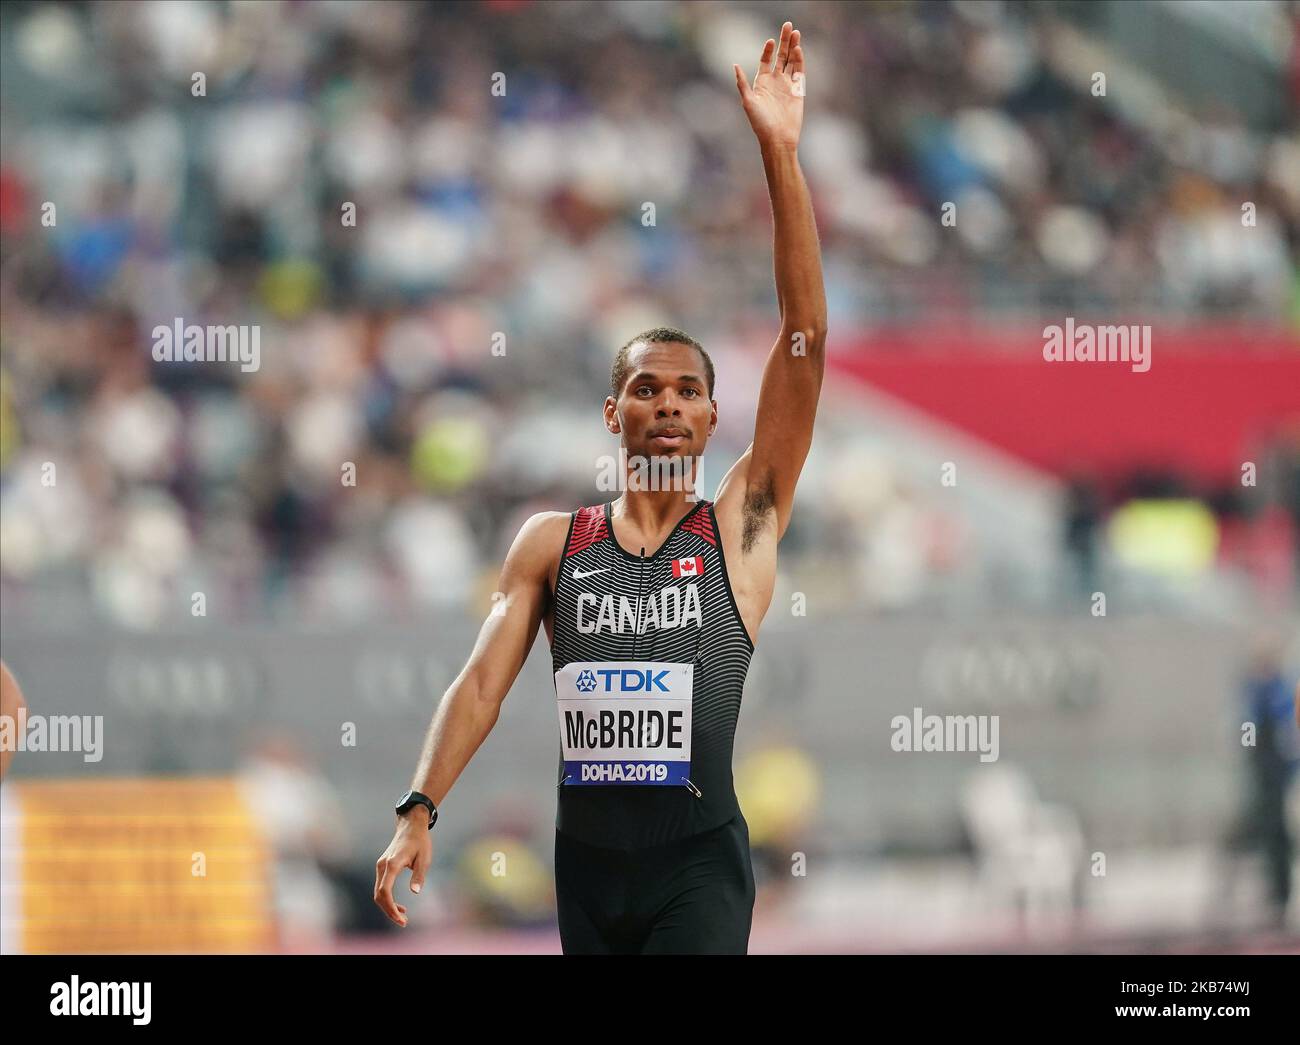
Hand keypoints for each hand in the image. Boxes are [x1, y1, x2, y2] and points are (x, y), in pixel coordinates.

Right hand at [373, 816, 432, 927]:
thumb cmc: (420, 841)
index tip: (401, 918)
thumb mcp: (425, 858)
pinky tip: (399, 906)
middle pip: (379, 895)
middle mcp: (382, 865)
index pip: (385, 891)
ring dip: (388, 906)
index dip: (391, 908)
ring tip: (403, 916)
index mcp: (392, 864)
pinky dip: (387, 898)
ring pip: (378, 892)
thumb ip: (419, 875)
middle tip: (403, 922)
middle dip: (389, 911)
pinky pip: (381, 886)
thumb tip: (415, 892)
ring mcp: (380, 866)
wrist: (411, 825)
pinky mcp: (382, 866)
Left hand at [733, 21, 804, 150]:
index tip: (770, 41)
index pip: (765, 60)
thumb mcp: (748, 102)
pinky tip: (798, 49)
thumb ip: (742, 83)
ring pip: (791, 61)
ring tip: (795, 32)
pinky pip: (799, 72)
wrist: (778, 138)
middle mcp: (775, 81)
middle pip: (781, 56)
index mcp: (761, 83)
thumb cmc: (760, 123)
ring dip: (793, 47)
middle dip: (784, 41)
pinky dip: (799, 60)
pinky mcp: (798, 90)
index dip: (768, 50)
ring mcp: (787, 85)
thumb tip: (734, 65)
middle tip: (787, 25)